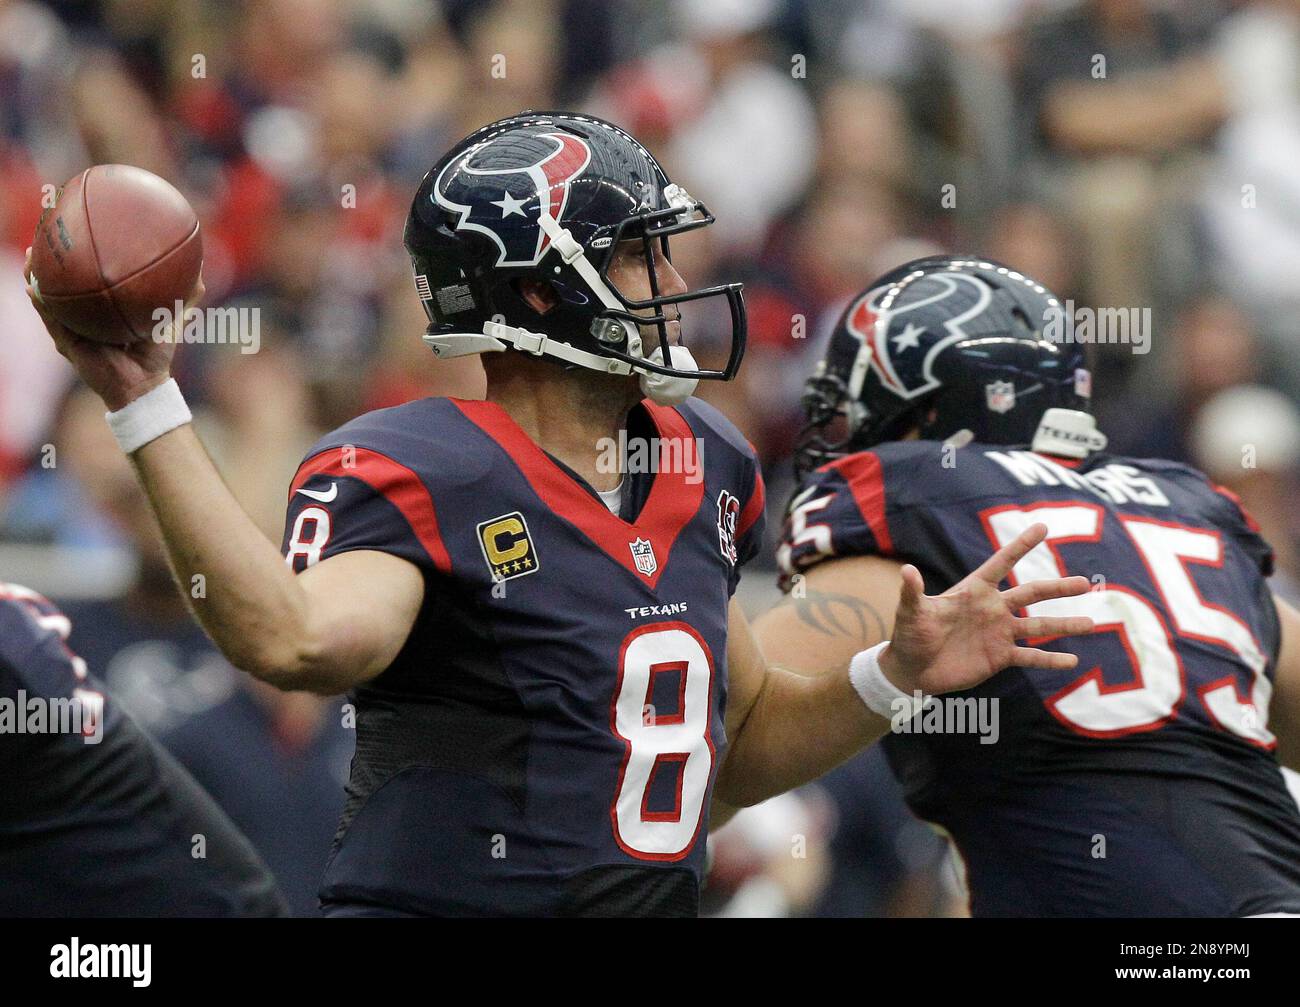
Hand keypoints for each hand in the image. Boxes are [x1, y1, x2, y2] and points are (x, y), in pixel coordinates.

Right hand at [23, 246, 201, 410]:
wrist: (145, 386)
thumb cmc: (155, 355)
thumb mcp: (170, 320)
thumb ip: (185, 298)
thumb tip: (201, 272)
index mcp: (104, 311)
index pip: (89, 280)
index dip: (80, 259)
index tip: (76, 232)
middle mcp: (85, 318)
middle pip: (62, 285)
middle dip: (52, 263)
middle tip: (47, 237)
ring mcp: (73, 330)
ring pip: (48, 300)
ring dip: (37, 278)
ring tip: (31, 257)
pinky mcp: (67, 344)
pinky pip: (51, 320)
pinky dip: (42, 304)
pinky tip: (34, 288)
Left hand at [879, 522, 1093, 694]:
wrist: (913, 669)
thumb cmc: (910, 635)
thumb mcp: (910, 612)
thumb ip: (912, 592)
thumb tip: (907, 570)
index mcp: (974, 591)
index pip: (1001, 563)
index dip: (1020, 546)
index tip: (1042, 526)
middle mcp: (993, 609)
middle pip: (1031, 593)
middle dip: (1057, 588)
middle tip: (1085, 582)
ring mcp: (999, 633)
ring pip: (1039, 625)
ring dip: (1064, 625)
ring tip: (1092, 622)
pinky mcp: (1000, 657)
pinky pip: (1031, 657)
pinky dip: (1051, 660)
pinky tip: (1073, 660)